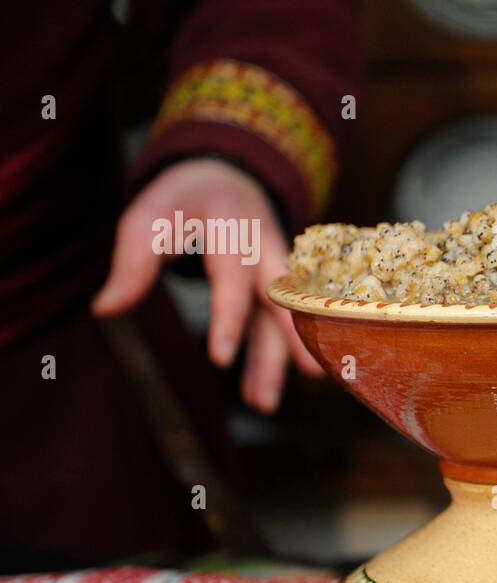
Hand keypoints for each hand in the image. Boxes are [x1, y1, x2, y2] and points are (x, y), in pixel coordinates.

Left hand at [93, 157, 320, 411]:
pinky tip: (261, 393)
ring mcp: (276, 272)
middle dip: (288, 342)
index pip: (233, 279)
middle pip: (280, 302)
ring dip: (278, 363)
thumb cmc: (183, 200)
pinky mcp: (277, 290)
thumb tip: (106, 310)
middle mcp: (265, 251)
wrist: (227, 177)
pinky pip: (279, 327)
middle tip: (303, 376)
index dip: (230, 319)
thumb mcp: (150, 217)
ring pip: (282, 320)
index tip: (220, 359)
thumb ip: (132, 263)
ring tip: (264, 405)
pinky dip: (275, 359)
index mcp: (234, 230)